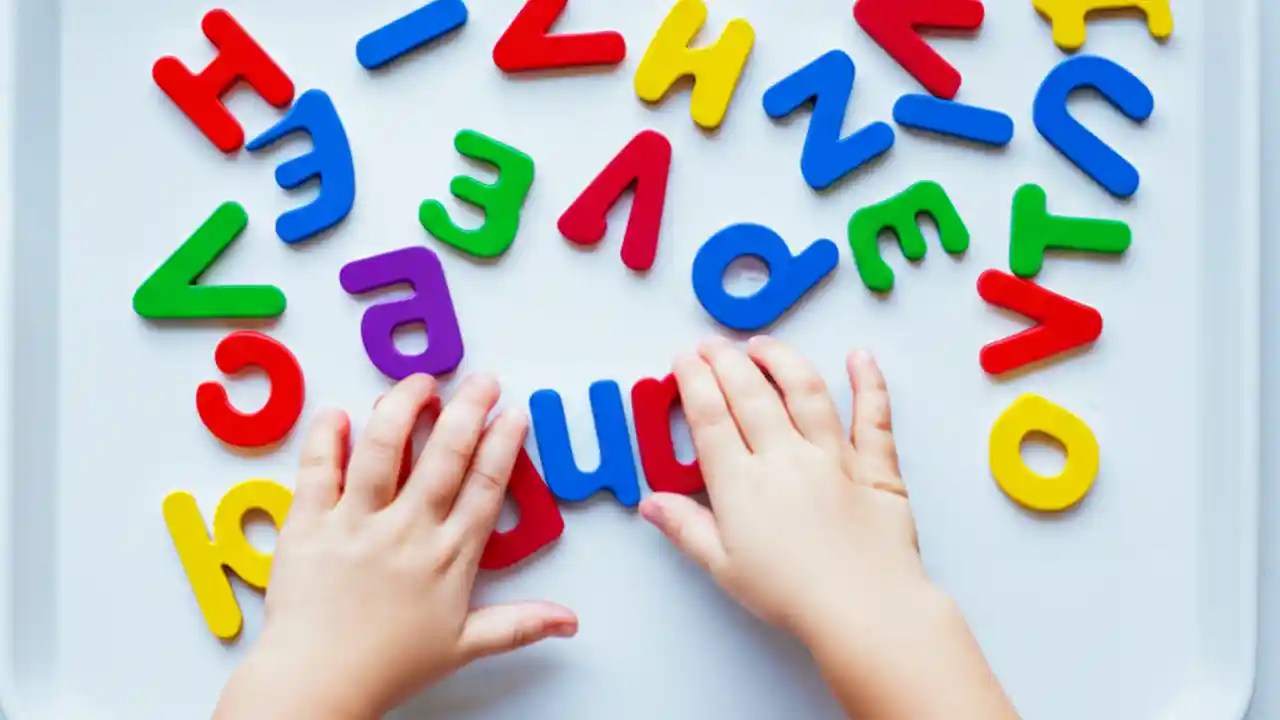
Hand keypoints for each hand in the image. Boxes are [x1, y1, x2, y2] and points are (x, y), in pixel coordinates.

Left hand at [215, 374, 577, 719]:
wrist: (316, 686)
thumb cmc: (388, 667)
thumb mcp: (463, 646)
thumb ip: (519, 625)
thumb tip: (570, 621)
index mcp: (448, 557)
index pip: (485, 485)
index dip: (503, 444)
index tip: (513, 414)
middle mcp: (407, 531)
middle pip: (446, 455)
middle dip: (469, 409)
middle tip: (482, 380)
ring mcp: (355, 523)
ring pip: (382, 449)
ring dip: (403, 407)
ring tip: (419, 382)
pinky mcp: (309, 525)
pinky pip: (318, 470)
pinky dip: (326, 437)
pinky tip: (338, 413)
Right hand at [640, 336, 923, 637]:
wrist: (864, 611)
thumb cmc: (793, 596)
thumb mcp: (724, 567)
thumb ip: (686, 528)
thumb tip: (651, 503)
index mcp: (742, 484)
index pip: (711, 418)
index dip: (694, 382)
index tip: (684, 361)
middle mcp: (785, 458)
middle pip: (750, 394)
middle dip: (726, 361)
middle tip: (711, 344)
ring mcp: (833, 456)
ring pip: (805, 391)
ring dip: (780, 360)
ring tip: (762, 345)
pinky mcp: (876, 465)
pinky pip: (872, 414)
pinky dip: (868, 382)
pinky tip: (859, 357)